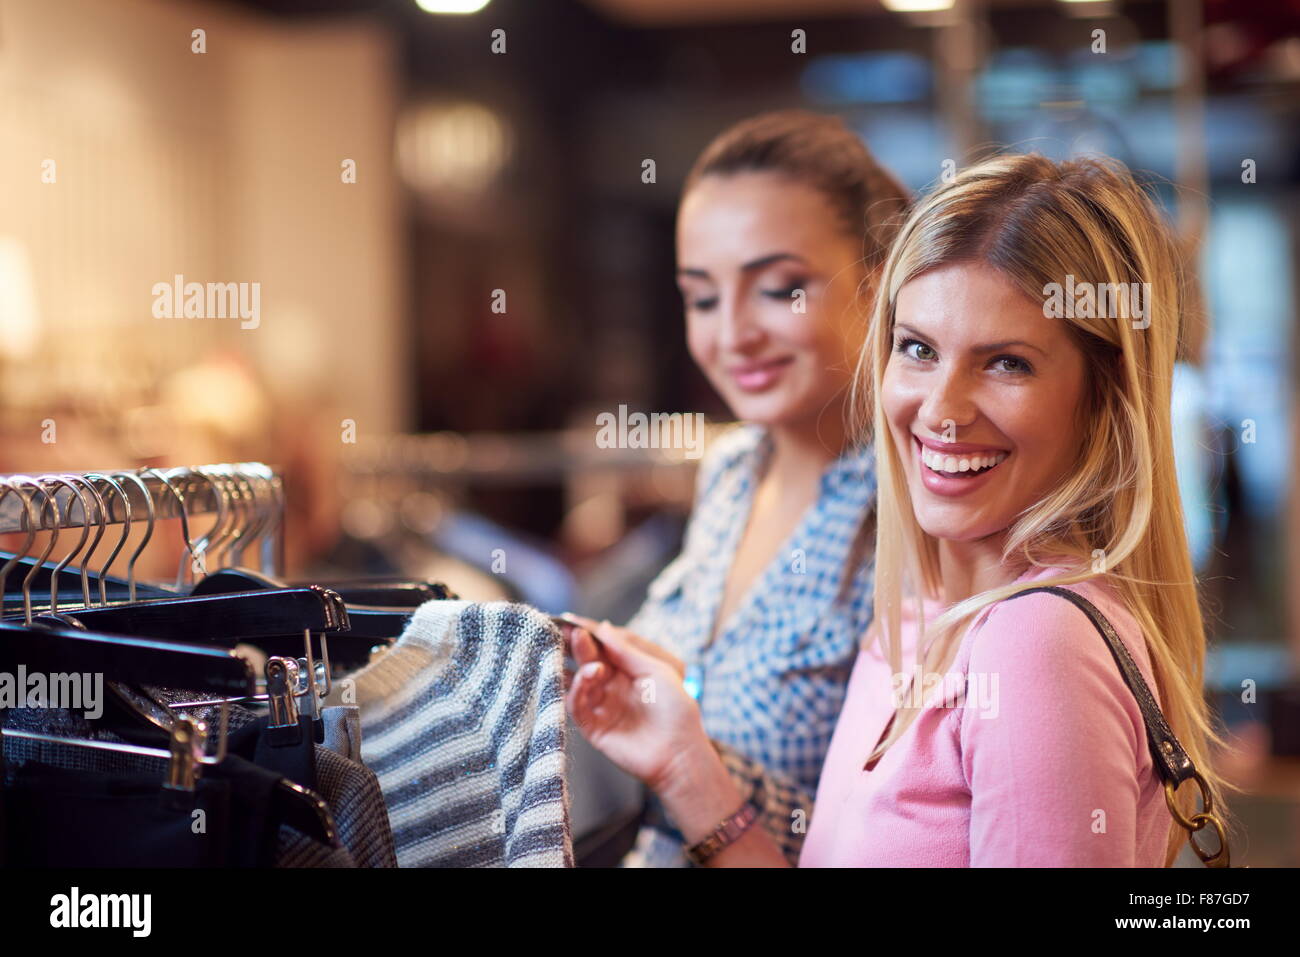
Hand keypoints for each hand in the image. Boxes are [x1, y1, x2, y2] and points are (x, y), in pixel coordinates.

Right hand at [563, 620, 706, 792]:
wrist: (680, 754)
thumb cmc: (677, 710)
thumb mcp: (657, 670)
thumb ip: (627, 650)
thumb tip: (603, 627)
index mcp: (630, 670)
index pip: (603, 647)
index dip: (589, 633)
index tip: (572, 619)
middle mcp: (613, 686)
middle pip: (587, 660)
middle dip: (576, 645)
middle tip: (563, 630)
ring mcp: (602, 706)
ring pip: (578, 681)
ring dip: (577, 666)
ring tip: (581, 652)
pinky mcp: (593, 727)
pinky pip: (576, 705)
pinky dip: (577, 689)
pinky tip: (588, 676)